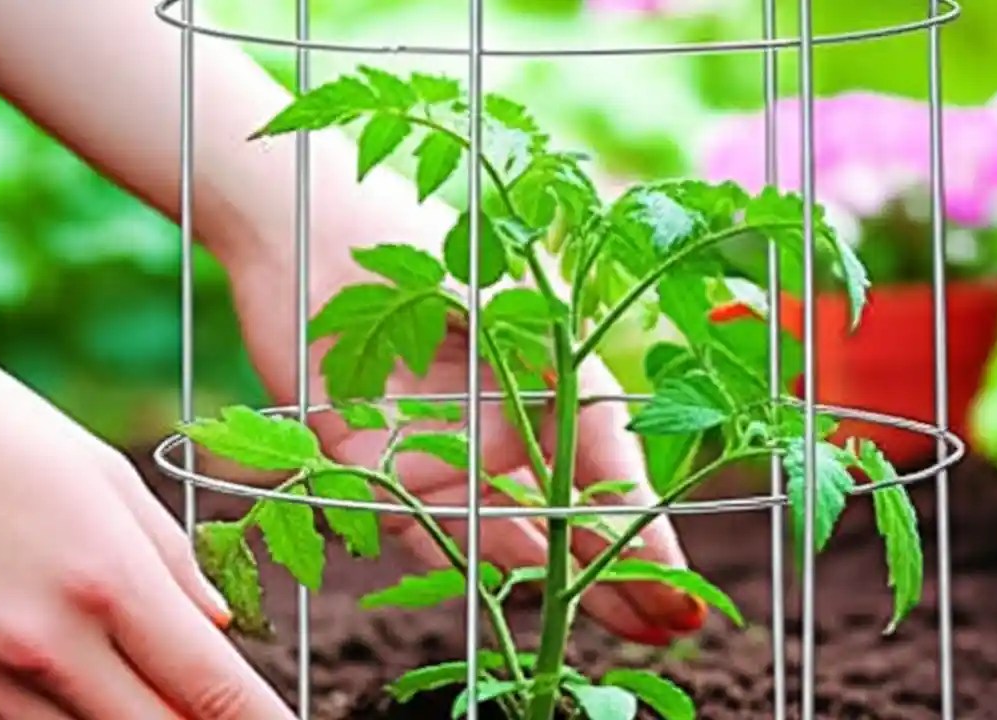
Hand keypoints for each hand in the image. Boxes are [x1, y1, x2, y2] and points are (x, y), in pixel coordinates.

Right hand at [0, 326, 293, 718]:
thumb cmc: (2, 437)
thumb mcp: (109, 481)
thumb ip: (175, 565)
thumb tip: (219, 628)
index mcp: (107, 582)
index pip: (213, 688)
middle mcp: (45, 646)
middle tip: (215, 703)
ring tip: (145, 680)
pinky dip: (58, 716)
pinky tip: (66, 672)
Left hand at [226, 193, 705, 646]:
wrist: (315, 239)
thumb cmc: (431, 255)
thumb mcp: (520, 321)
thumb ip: (568, 405)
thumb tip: (624, 487)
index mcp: (550, 380)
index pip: (613, 469)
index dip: (648, 528)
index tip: (681, 587)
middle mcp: (509, 425)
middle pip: (574, 517)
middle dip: (624, 573)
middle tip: (671, 630)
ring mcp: (451, 454)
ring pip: (518, 540)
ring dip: (565, 588)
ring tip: (627, 634)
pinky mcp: (387, 475)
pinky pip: (437, 539)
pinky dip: (478, 574)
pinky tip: (525, 605)